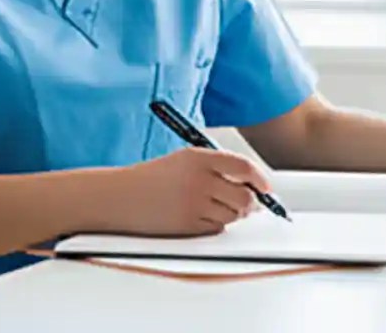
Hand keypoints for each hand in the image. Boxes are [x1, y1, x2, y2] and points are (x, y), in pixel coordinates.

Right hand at [111, 147, 267, 236]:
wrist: (120, 196)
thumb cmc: (152, 178)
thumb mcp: (184, 159)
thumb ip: (217, 166)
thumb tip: (251, 183)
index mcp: (199, 158)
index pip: (244, 168)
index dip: (260, 180)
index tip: (265, 187)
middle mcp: (199, 179)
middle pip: (245, 197)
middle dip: (251, 203)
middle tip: (249, 204)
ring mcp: (194, 204)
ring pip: (233, 215)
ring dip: (232, 214)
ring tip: (215, 207)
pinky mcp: (188, 225)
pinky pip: (217, 228)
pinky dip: (215, 224)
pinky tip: (199, 215)